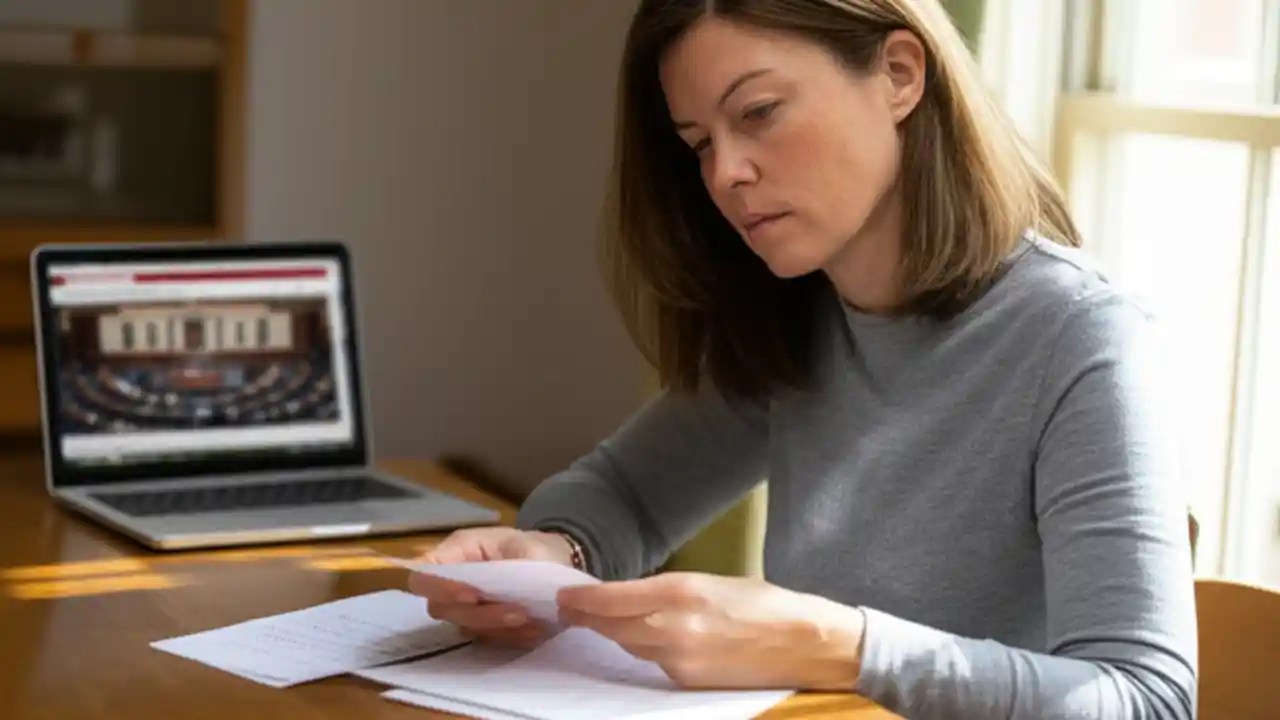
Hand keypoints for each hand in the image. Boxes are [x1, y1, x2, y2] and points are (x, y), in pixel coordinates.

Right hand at [408, 526, 575, 646]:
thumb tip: (496, 590)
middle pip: (441, 609)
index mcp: (457, 552)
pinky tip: (534, 628)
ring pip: (465, 628)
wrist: (560, 568)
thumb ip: (510, 568)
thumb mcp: (530, 549)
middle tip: (517, 612)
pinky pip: (488, 641)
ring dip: (498, 628)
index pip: (422, 575)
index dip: (438, 588)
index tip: (472, 596)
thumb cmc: (538, 549)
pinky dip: (511, 638)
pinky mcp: (483, 628)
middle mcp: (453, 583)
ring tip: (531, 619)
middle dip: (479, 614)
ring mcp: (466, 608)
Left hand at [557, 572, 863, 689]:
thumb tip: (634, 596)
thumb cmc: (764, 603)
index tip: (565, 595)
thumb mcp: (712, 582)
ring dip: (611, 632)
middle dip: (588, 617)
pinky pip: (651, 662)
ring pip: (629, 645)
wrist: (803, 643)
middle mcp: (673, 628)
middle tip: (568, 608)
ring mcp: (679, 659)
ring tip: (595, 620)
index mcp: (681, 593)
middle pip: (613, 626)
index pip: (612, 599)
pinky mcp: (688, 681)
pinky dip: (639, 647)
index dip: (583, 599)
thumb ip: (669, 591)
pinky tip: (636, 638)